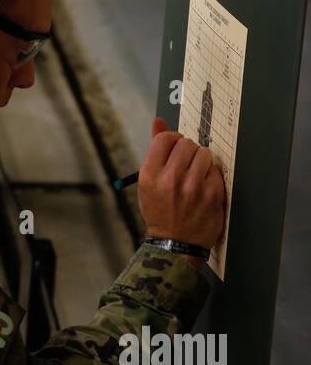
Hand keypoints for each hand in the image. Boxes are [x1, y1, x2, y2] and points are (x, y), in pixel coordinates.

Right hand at [138, 118, 225, 252]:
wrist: (175, 243)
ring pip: (204, 153)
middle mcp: (170, 179)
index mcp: (150, 175)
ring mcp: (193, 187)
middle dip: (187, 151)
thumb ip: (155, 150)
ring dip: (201, 161)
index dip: (172, 141)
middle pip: (186, 143)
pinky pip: (215, 170)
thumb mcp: (148, 182)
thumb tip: (159, 121)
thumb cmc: (160, 210)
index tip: (175, 150)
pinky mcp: (212, 194)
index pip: (166, 138)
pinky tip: (203, 189)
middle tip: (185, 166)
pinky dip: (210, 177)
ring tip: (194, 176)